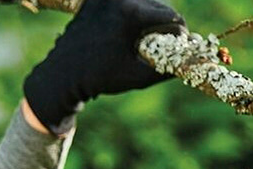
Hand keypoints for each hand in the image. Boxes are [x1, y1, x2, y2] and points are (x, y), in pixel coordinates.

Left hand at [23, 0, 185, 134]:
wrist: (64, 73)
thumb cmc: (100, 78)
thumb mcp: (136, 77)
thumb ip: (164, 71)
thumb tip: (188, 66)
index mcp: (130, 14)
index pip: (170, 15)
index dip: (180, 32)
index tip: (182, 45)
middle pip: (158, 4)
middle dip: (167, 22)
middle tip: (170, 41)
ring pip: (143, 0)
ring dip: (152, 15)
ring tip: (152, 36)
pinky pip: (125, 2)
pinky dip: (134, 12)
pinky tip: (132, 31)